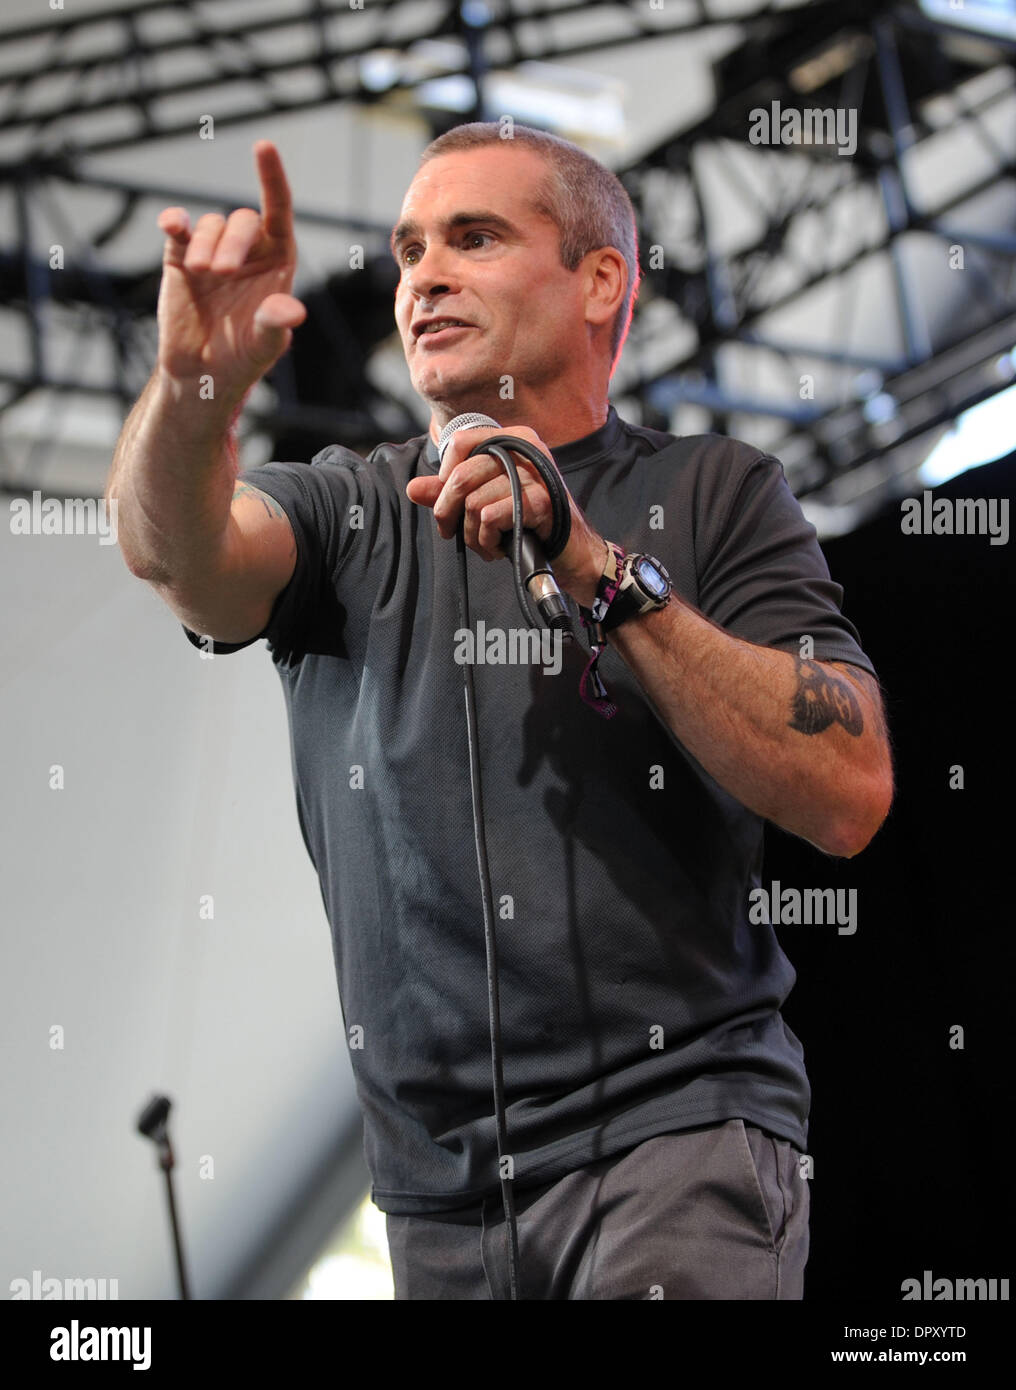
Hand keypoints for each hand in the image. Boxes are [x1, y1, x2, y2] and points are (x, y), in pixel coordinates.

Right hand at [154, 140, 306, 407]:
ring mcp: (212, 252)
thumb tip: (292, 310)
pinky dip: (175, 222)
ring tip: (203, 274)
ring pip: (210, 225)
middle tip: (221, 272)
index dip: (273, 179)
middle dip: (232, 241)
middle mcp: (247, 250)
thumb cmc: (242, 359)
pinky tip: (172, 224)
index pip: (279, 211)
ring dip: (206, 245)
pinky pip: (179, 229)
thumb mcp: (264, 347)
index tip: (264, 147)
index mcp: (277, 262)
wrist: (201, 374)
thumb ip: (276, 325)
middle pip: (242, 221)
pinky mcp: (180, 258)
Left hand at [405, 424, 607, 607]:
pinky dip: (488, 541)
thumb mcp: (484, 503)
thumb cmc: (527, 522)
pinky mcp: (541, 501)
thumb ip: (451, 493)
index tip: (447, 500)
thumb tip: (414, 488)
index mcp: (511, 439)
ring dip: (472, 535)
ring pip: (474, 503)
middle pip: (461, 476)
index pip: (460, 442)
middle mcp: (525, 448)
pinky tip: (499, 548)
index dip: (443, 475)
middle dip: (447, 513)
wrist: (571, 549)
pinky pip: (491, 518)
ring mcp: (535, 474)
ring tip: (486, 543)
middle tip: (451, 532)